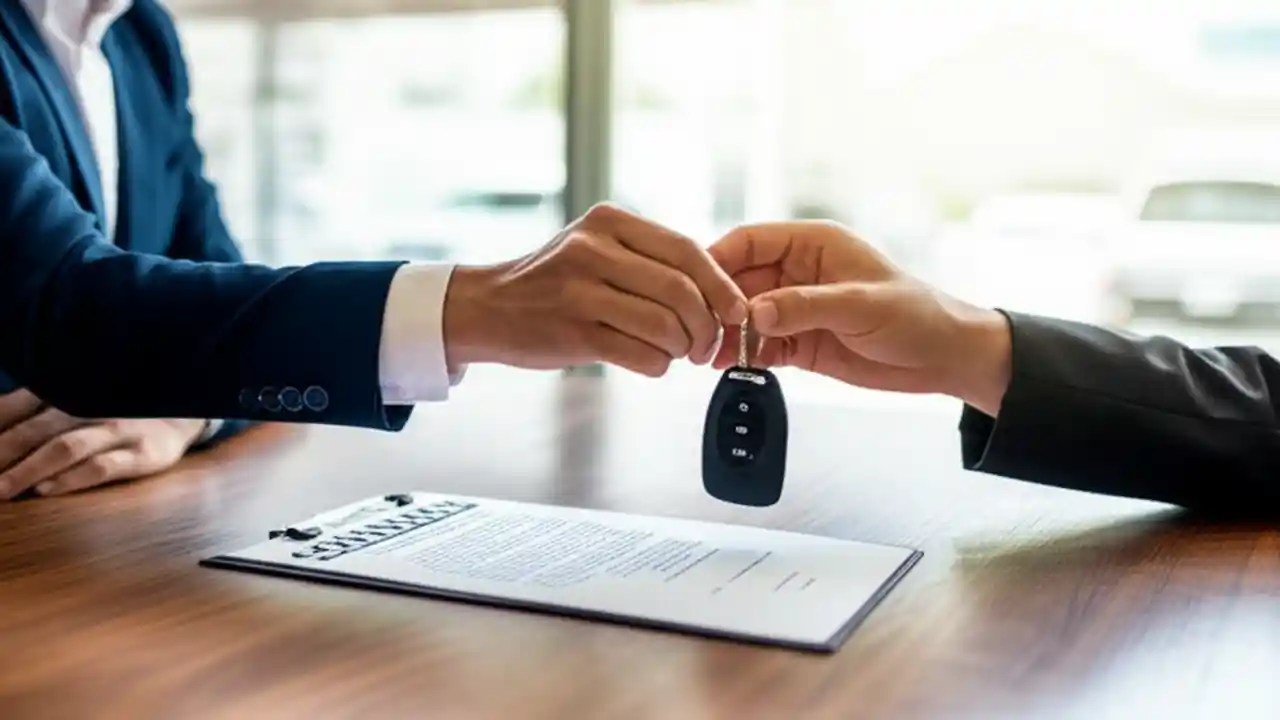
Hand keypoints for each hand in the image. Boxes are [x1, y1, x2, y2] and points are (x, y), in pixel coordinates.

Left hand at [0, 389, 206, 499]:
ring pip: (65, 447)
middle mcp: (90, 406)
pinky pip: (103, 466)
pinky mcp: (143, 453)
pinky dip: (72, 479)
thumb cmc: (115, 411)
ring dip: (27, 470)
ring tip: (2, 491)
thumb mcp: (74, 399)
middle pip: (33, 431)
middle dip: (0, 454)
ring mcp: (117, 429)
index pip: (13, 408)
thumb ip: (31, 409)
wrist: (184, 412)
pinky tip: (47, 490)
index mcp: (67, 390)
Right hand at [442, 203, 746, 376]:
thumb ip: (647, 257)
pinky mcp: (573, 332)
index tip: (736, 310)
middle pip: (681, 290)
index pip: (686, 250)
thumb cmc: (553, 282)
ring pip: (664, 325)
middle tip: (706, 344)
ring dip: (681, 349)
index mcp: (609, 222)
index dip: (721, 284)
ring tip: (676, 353)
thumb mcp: (595, 247)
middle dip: (706, 324)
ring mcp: (580, 291)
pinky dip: (657, 365)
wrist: (488, 307)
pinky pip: (640, 354)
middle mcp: (593, 249)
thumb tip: (717, 288)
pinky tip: (649, 362)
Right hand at [708, 221, 1012, 414]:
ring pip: (745, 316)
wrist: (943, 358)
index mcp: (813, 244)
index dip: (720, 260)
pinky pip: (761, 344)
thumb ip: (805, 306)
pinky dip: (743, 355)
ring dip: (727, 333)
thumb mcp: (860, 306)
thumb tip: (755, 313)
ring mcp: (797, 308)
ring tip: (707, 354)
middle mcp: (798, 272)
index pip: (750, 241)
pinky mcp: (800, 341)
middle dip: (718, 304)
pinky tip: (729, 366)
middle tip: (699, 329)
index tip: (698, 286)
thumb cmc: (916, 316)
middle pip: (740, 281)